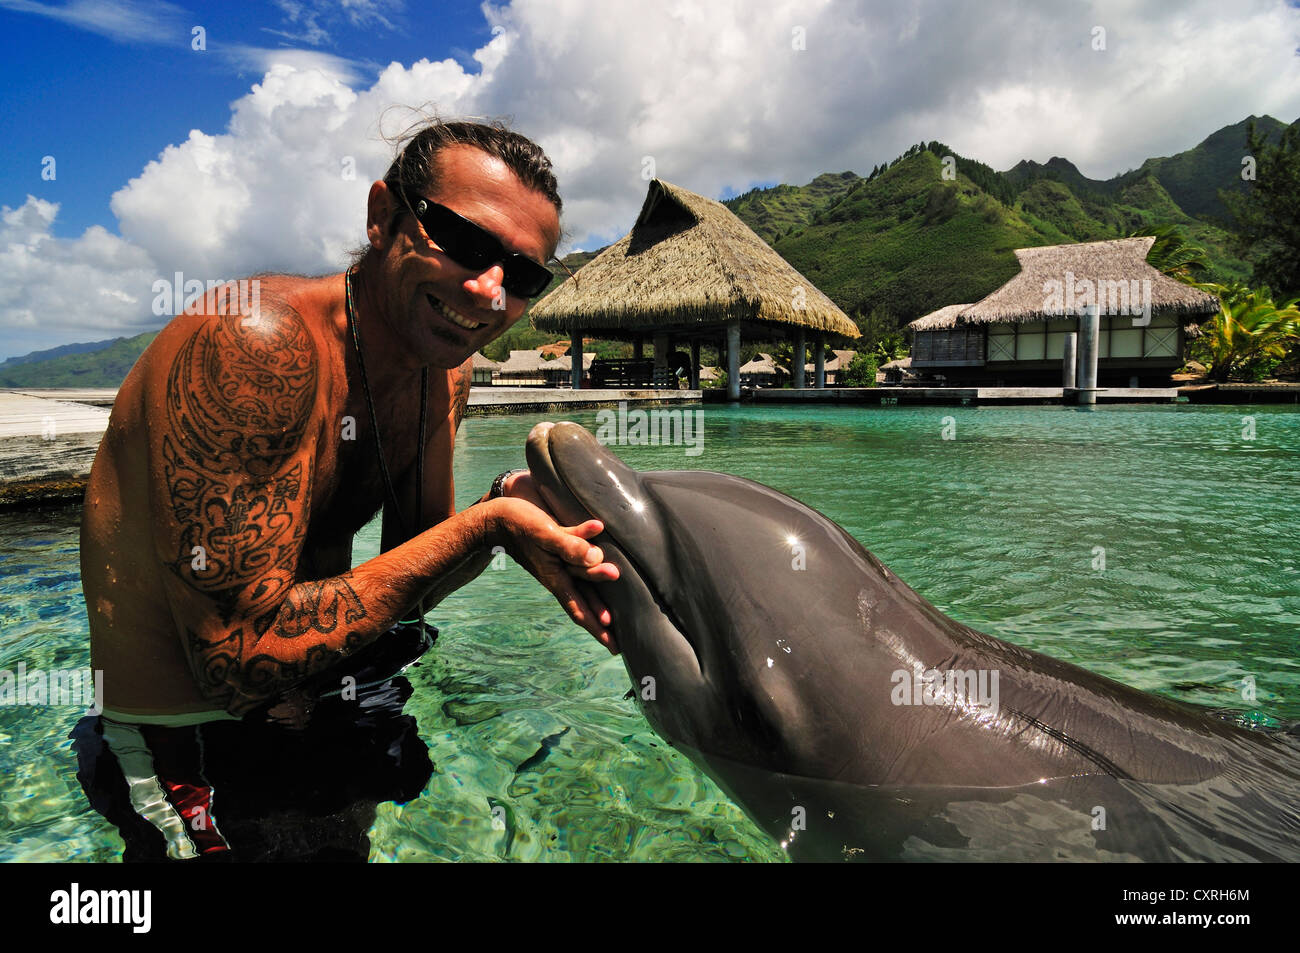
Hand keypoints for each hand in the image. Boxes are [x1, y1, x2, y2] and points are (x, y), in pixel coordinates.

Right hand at [485, 495, 619, 652]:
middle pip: (585, 597)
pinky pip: (577, 543)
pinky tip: (598, 527)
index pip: (579, 608)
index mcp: (555, 578)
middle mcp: (559, 572)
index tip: (612, 646)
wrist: (496, 516)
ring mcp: (559, 558)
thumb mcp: (543, 535)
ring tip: (613, 593)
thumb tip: (595, 558)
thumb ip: (569, 546)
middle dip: (600, 616)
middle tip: (616, 635)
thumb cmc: (518, 526)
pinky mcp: (559, 540)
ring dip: (599, 583)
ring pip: (584, 575)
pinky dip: (588, 537)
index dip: (596, 627)